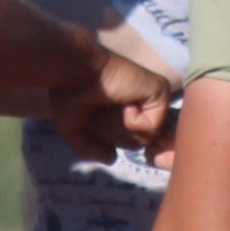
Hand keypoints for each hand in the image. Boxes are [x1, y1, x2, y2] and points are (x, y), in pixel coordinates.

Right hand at [50, 47, 176, 159]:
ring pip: (145, 138)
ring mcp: (153, 98)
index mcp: (124, 108)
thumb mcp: (72, 128)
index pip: (128, 141)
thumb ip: (90, 147)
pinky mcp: (161, 92)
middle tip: (99, 109)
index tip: (93, 117)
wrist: (73, 71)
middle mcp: (141, 102)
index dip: (108, 136)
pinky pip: (152, 127)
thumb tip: (112, 159)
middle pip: (137, 143)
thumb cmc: (68, 93)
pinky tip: (122, 102)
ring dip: (119, 127)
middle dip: (113, 133)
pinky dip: (132, 121)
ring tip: (109, 104)